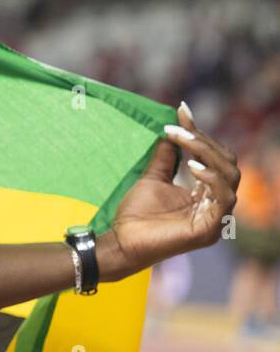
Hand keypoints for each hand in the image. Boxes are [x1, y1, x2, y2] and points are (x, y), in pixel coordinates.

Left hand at [100, 102, 239, 280]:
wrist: (121, 240)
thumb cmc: (136, 214)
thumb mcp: (152, 177)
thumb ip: (165, 156)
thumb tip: (171, 130)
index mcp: (205, 193)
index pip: (214, 157)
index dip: (200, 133)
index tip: (182, 111)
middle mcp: (215, 204)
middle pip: (228, 164)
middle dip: (204, 141)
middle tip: (177, 130)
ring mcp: (215, 218)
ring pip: (231, 177)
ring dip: (208, 154)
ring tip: (184, 142)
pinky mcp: (210, 229)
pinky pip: (224, 199)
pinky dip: (212, 179)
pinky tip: (193, 166)